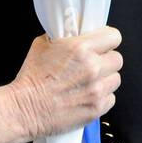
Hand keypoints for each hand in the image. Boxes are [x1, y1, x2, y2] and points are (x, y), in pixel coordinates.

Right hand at [6, 27, 122, 138]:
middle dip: (106, 61)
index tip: (103, 44)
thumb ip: (65, 37)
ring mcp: (97, 89)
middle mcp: (92, 67)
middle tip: (94, 65)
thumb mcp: (43, 45)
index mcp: (81, 48)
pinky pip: (111, 98)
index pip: (113, 36)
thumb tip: (75, 34)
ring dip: (105, 80)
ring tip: (89, 83)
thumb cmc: (31, 78)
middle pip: (117, 59)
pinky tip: (87, 96)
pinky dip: (102, 98)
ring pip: (115, 79)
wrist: (24, 109)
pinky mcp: (97, 107)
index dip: (108, 40)